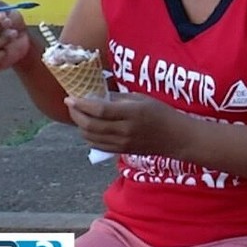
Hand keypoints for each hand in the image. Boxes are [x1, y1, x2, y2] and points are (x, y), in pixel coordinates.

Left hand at [65, 92, 184, 156]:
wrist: (176, 137)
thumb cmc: (161, 113)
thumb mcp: (142, 98)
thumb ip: (119, 98)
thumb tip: (97, 96)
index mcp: (131, 113)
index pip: (100, 110)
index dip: (81, 104)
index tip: (70, 97)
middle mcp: (125, 130)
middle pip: (91, 125)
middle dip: (76, 115)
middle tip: (71, 105)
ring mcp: (122, 143)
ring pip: (90, 137)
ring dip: (80, 125)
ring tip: (78, 115)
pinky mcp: (121, 151)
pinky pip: (97, 145)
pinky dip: (88, 136)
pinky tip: (89, 128)